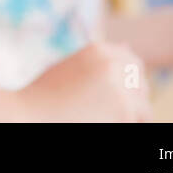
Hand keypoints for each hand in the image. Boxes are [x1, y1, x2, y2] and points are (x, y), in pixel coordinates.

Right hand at [21, 42, 150, 121]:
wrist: (28, 114)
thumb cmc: (44, 97)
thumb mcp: (70, 69)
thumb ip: (98, 60)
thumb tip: (128, 47)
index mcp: (97, 50)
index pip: (133, 62)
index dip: (131, 81)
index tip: (119, 96)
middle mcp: (111, 63)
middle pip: (142, 83)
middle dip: (135, 99)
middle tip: (112, 113)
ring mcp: (120, 86)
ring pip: (143, 107)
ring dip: (130, 116)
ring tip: (102, 118)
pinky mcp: (124, 108)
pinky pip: (136, 122)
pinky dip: (123, 125)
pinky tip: (100, 123)